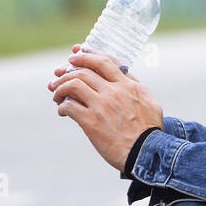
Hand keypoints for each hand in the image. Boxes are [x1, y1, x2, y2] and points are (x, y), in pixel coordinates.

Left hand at [48, 46, 163, 171]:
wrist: (146, 153)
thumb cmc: (149, 131)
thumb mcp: (150, 102)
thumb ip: (135, 86)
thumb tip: (124, 74)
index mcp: (128, 85)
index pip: (104, 62)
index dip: (87, 54)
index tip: (76, 53)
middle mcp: (114, 91)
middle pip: (84, 70)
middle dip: (67, 70)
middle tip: (58, 73)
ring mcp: (102, 105)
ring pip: (73, 84)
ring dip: (60, 87)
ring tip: (56, 93)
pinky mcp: (91, 122)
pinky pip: (69, 106)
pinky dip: (62, 106)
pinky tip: (62, 111)